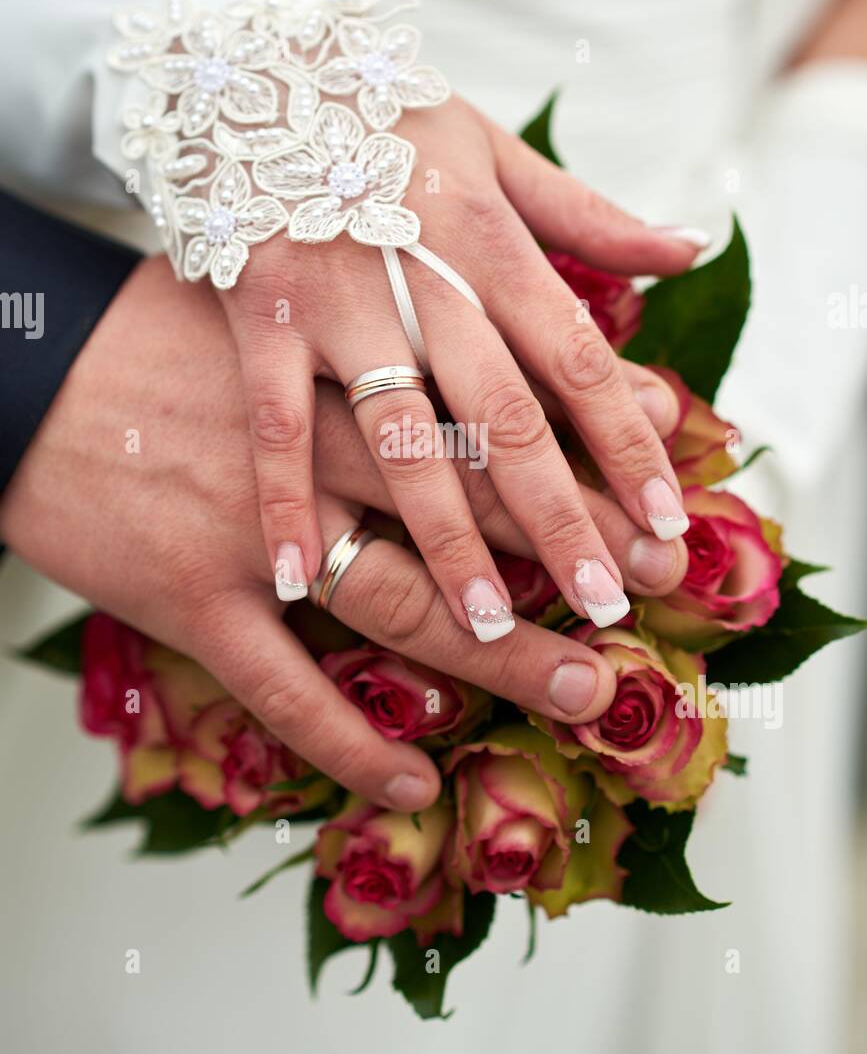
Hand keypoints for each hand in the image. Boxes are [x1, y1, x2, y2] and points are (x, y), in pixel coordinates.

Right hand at [0, 256, 684, 809]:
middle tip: (646, 602)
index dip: (584, 455)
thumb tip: (456, 298)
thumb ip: (371, 294)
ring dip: (493, 651)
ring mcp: (255, 527)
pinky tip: (405, 776)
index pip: (492, 406)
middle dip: (568, 554)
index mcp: (341, 360)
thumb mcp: (270, 277)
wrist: (20, 365)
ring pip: (396, 598)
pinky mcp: (188, 594)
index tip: (655, 493)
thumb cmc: (149, 321)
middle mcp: (315, 442)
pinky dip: (344, 736)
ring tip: (575, 691)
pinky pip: (278, 684)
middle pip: (468, 506)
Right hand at [218, 95, 702, 636]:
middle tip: (603, 598)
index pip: (577, 356)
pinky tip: (307, 579)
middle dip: (560, 514)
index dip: (628, 441)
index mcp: (489, 238)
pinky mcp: (260, 318)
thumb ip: (587, 213)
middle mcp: (422, 277)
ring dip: (447, 534)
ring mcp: (337, 303)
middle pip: (506, 414)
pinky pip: (277, 424)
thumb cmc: (384, 116)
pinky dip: (287, 502)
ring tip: (488, 620)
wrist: (249, 66)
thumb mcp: (494, 147)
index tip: (667, 518)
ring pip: (403, 435)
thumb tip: (687, 246)